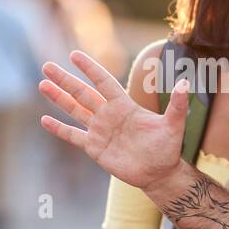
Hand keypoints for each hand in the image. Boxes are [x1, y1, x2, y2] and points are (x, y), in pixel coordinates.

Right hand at [39, 50, 187, 191]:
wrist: (158, 173)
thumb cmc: (167, 148)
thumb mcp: (173, 126)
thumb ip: (177, 105)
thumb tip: (186, 82)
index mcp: (124, 106)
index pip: (103, 82)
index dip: (90, 69)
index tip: (75, 55)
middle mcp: (108, 114)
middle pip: (82, 93)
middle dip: (65, 80)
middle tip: (47, 65)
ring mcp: (99, 130)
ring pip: (75, 110)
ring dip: (58, 98)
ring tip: (42, 84)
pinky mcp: (94, 147)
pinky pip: (73, 136)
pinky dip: (59, 128)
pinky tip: (45, 120)